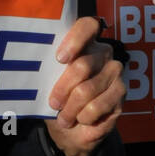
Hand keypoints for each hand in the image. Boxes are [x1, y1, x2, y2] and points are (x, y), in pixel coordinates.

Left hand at [45, 16, 124, 155]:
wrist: (71, 130)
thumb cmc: (57, 101)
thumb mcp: (47, 86)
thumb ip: (46, 73)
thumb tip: (34, 68)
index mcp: (83, 43)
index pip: (87, 26)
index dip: (75, 39)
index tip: (60, 58)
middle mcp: (102, 53)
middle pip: (83, 65)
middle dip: (63, 88)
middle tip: (53, 103)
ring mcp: (114, 72)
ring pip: (88, 89)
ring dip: (71, 108)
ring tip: (64, 117)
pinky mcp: (120, 92)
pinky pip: (98, 106)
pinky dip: (84, 117)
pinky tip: (81, 119)